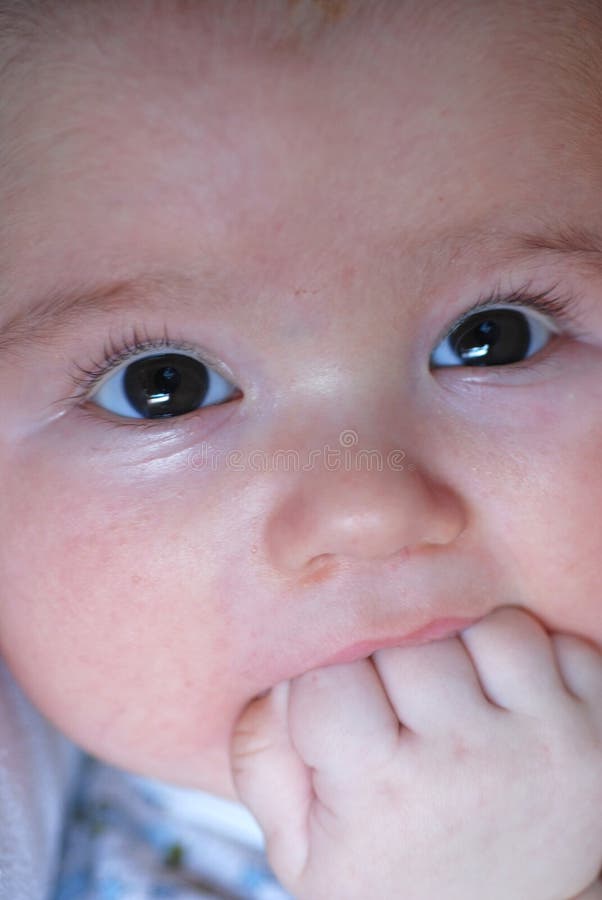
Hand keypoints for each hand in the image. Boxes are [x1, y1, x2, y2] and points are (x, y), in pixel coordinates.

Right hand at [231, 607, 601, 899]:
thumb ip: (264, 756)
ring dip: (462, 650)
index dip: (326, 687)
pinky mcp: (595, 729)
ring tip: (454, 701)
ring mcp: (543, 741)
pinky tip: (505, 704)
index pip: (329, 675)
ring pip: (485, 625)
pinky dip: (527, 660)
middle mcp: (469, 760)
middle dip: (391, 664)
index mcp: (383, 791)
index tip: (342, 718)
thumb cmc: (391, 876)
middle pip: (409, 640)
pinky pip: (553, 641)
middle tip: (397, 710)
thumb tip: (286, 672)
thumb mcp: (302, 849)